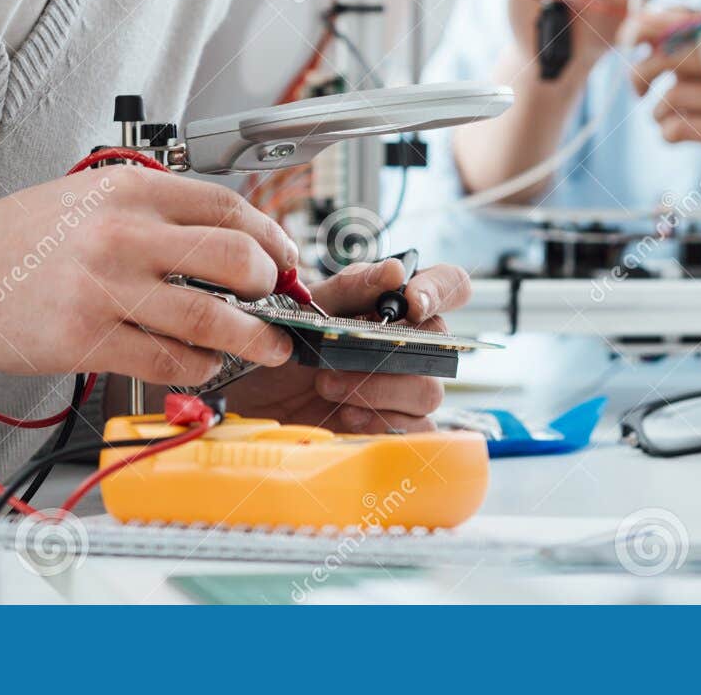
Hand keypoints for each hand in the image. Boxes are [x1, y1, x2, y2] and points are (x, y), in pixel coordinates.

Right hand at [0, 166, 299, 384]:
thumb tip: (223, 237)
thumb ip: (152, 211)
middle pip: (236, 259)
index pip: (229, 206)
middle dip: (272, 286)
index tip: (287, 258)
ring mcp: (106, 288)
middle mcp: (123, 235)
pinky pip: (167, 360)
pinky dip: (198, 368)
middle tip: (278, 301)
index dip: (272, 237)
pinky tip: (201, 366)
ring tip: (269, 345)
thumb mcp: (87, 199)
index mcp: (129, 192)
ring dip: (254, 338)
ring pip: (211, 318)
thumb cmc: (10, 241)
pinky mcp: (86, 339)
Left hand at [221, 258, 469, 432]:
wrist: (251, 403)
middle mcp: (410, 344)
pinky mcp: (397, 427)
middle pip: (443, 344)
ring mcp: (407, 388)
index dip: (440, 289)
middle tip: (337, 360)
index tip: (412, 303)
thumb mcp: (308, 312)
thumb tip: (395, 271)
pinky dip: (380, 421)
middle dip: (388, 354)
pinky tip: (346, 415)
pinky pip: (418, 430)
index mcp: (395, 306)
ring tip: (327, 386)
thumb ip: (350, 289)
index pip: (449, 285)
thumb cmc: (283, 351)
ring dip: (377, 389)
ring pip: (430, 391)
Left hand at [630, 10, 700, 196]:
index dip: (648, 24)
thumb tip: (637, 29)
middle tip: (637, 90)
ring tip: (666, 119)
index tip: (626, 37)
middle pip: (675, 56)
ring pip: (674, 96)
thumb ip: (688, 49)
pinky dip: (666, 133)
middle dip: (642, 72)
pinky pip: (681, 127)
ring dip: (658, 113)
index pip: (687, 20)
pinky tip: (672, 135)